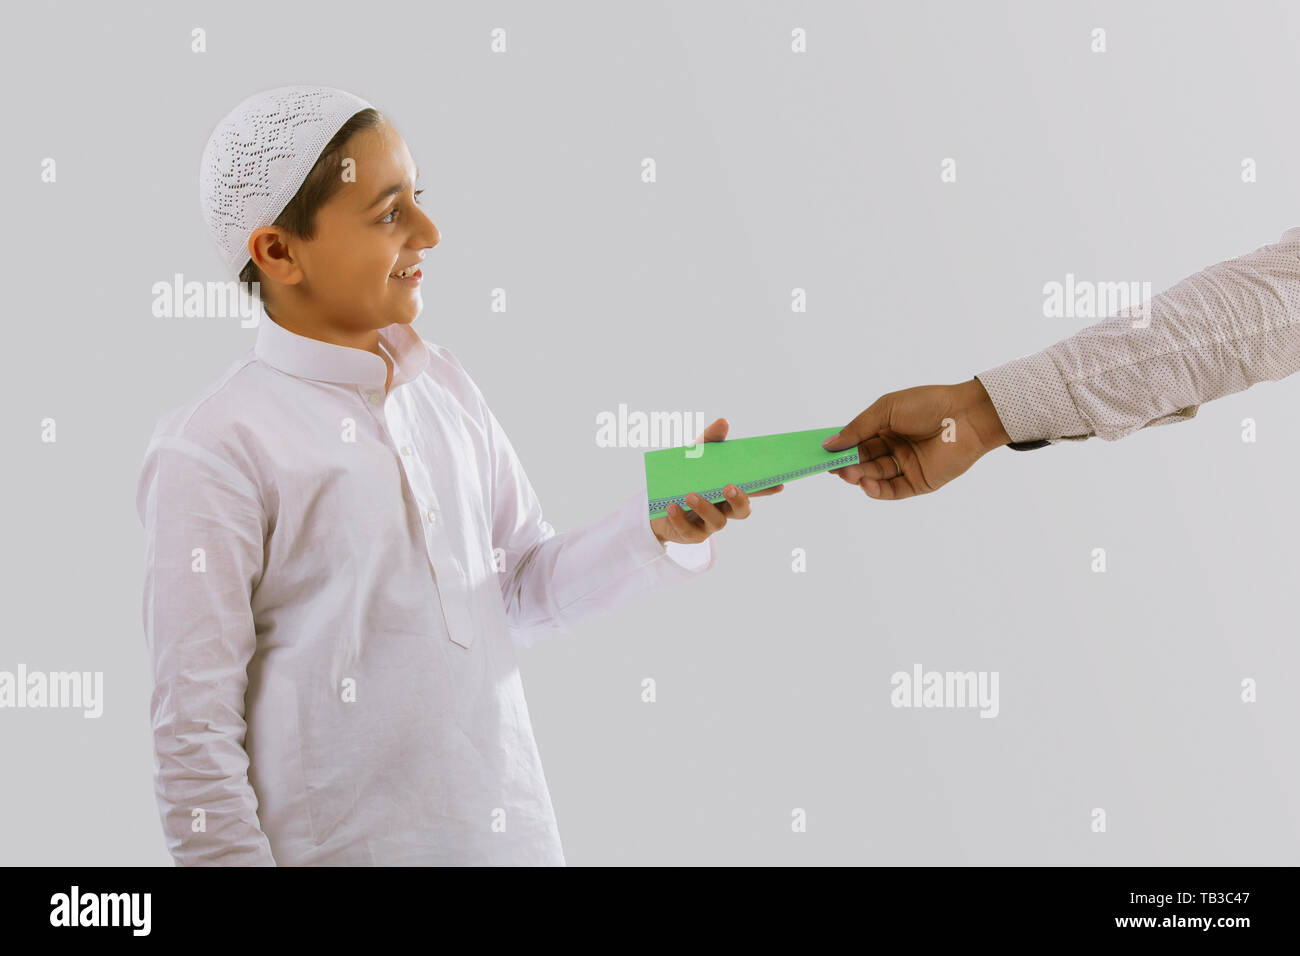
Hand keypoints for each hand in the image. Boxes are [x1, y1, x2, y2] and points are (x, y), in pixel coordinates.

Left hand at [650, 417, 785, 543]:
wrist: (655, 503)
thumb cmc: (683, 477)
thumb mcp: (694, 456)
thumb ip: (709, 441)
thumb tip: (724, 422)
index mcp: (729, 489)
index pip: (753, 489)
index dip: (767, 488)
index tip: (779, 484)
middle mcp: (724, 508)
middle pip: (742, 510)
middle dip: (739, 499)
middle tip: (729, 487)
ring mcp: (709, 523)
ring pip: (718, 521)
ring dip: (705, 508)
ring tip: (691, 495)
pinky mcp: (692, 534)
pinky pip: (689, 530)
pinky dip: (680, 518)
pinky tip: (673, 506)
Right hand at [822, 378, 1010, 499]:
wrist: (966, 415)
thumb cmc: (928, 404)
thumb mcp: (886, 410)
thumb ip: (858, 428)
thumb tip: (830, 443)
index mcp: (885, 427)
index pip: (856, 441)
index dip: (840, 448)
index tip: (821, 454)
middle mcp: (894, 447)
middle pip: (863, 460)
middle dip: (847, 464)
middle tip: (832, 467)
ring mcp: (906, 465)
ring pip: (875, 476)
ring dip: (859, 476)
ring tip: (848, 473)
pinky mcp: (919, 482)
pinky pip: (893, 490)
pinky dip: (877, 490)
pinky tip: (866, 484)